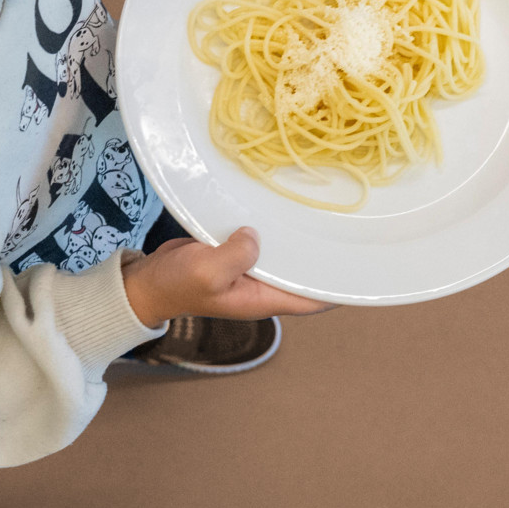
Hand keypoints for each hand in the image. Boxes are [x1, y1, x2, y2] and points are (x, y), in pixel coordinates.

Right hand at [121, 227, 336, 326]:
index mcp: (263, 299)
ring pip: (284, 255)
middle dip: (324, 257)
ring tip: (322, 213)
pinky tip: (282, 207)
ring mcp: (250, 270)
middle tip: (348, 228)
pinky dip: (272, 228)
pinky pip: (262, 242)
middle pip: (303, 274)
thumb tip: (256, 236)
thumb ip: (238, 254)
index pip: (313, 300)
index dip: (338, 290)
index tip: (361, 271)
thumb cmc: (177, 284)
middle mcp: (263, 286)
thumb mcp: (208, 271)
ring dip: (297, 239)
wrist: (147, 282)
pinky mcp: (237, 254)